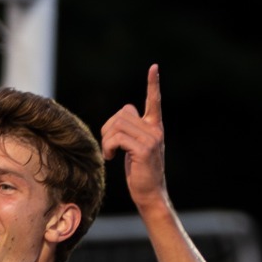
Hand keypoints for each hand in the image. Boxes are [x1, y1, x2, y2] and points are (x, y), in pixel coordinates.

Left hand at [101, 64, 167, 213]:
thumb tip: (119, 119)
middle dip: (108, 129)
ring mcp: (151, 139)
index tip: (154, 67)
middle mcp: (155, 130)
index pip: (154, 102)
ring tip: (110, 153)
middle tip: (109, 147)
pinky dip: (109, 147)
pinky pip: (117, 138)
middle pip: (122, 114)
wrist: (150, 194)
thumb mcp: (136, 148)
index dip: (153, 84)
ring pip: (118, 125)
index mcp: (154, 128)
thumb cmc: (140, 173)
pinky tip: (112, 158)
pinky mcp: (144, 149)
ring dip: (107, 140)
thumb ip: (131, 131)